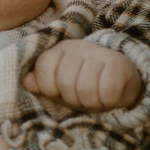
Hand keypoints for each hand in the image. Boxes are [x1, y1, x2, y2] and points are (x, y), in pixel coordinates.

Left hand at [25, 40, 140, 111]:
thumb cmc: (85, 85)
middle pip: (65, 82)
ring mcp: (99, 53)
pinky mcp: (118, 64)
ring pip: (85, 88)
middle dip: (73, 98)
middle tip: (82, 97)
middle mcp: (78, 47)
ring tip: (95, 97)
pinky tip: (108, 97)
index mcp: (59, 50)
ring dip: (91, 102)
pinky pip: (107, 92)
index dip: (50, 89)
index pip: (44, 68)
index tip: (60, 92)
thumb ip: (41, 84)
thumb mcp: (60, 87)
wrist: (123, 80)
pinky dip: (107, 100)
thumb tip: (26, 82)